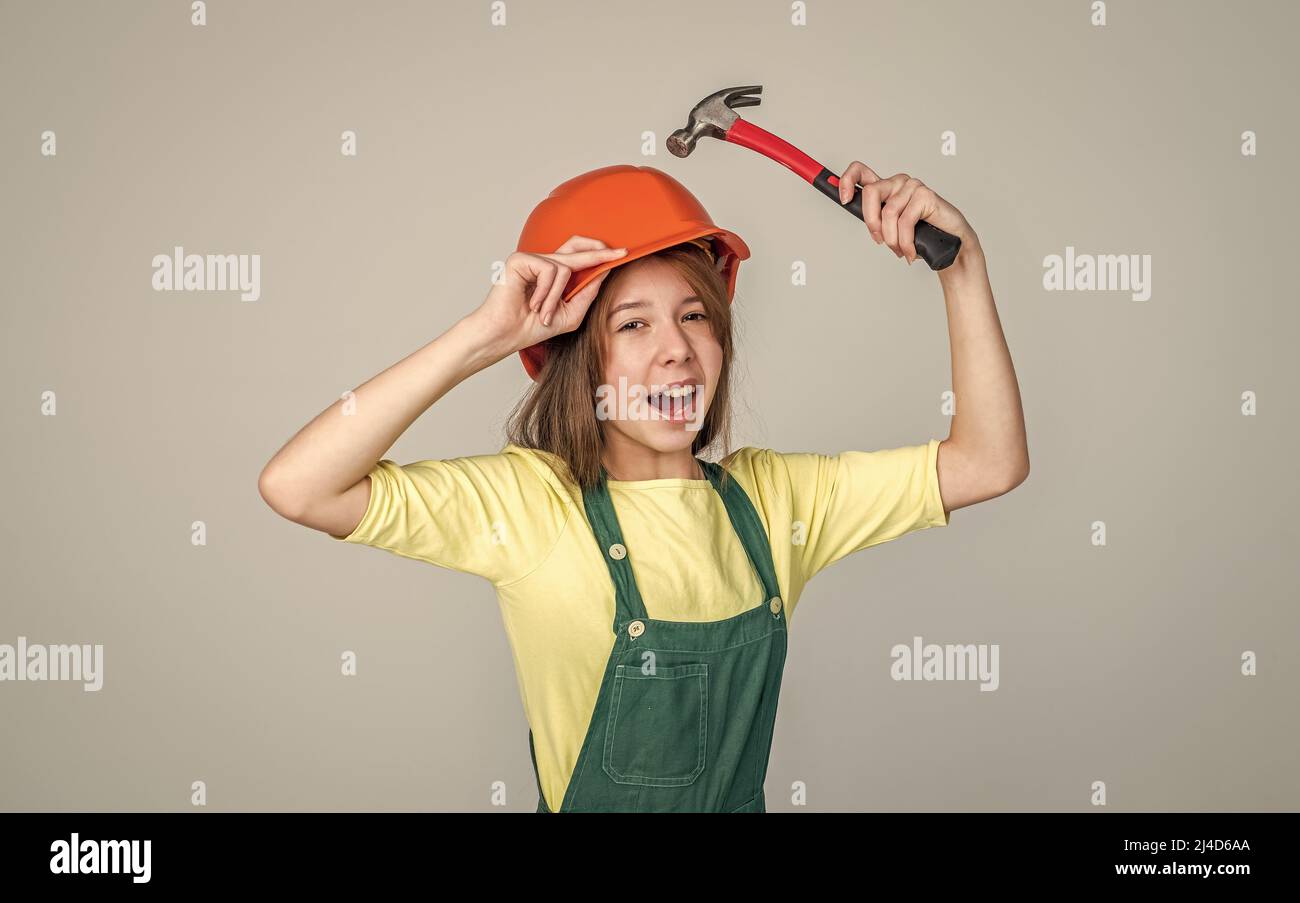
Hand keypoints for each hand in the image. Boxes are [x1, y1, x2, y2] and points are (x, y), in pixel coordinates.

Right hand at [470, 235, 626, 352]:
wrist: (504, 336)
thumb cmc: (531, 326)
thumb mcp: (571, 313)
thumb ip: (587, 293)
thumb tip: (605, 273)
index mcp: (553, 274)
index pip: (579, 257)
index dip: (599, 255)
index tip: (622, 254)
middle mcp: (543, 263)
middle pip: (575, 246)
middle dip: (598, 251)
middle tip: (619, 253)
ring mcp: (531, 259)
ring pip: (564, 268)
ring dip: (557, 297)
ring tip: (543, 313)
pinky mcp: (520, 259)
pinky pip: (550, 270)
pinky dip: (546, 292)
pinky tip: (533, 304)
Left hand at [836, 162, 974, 264]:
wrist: (950, 243)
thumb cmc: (921, 234)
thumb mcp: (890, 228)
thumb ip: (874, 220)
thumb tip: (850, 208)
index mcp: (886, 188)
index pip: (861, 172)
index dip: (847, 181)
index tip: (843, 198)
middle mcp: (898, 183)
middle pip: (870, 193)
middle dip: (871, 222)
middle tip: (880, 241)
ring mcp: (912, 187)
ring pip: (888, 213)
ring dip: (892, 239)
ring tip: (900, 250)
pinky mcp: (925, 195)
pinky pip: (905, 222)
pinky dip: (905, 242)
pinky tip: (911, 251)